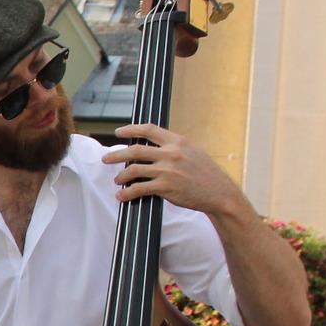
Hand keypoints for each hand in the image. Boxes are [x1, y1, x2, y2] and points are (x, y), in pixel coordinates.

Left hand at [103, 124, 249, 217]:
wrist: (219, 193)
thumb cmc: (207, 174)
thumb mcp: (193, 152)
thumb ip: (175, 148)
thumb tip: (155, 146)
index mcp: (178, 142)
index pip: (149, 129)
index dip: (131, 129)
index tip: (119, 132)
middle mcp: (171, 153)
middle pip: (135, 150)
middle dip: (116, 154)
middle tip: (106, 159)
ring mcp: (167, 170)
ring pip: (133, 170)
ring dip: (121, 176)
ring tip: (118, 180)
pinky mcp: (165, 187)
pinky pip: (138, 188)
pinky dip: (126, 193)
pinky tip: (122, 195)